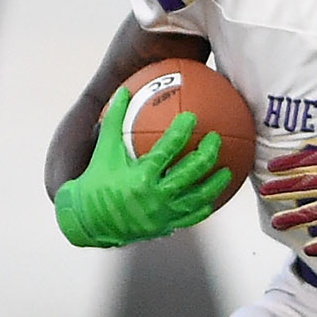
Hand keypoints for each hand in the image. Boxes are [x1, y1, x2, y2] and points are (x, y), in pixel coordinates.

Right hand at [54, 87, 230, 247]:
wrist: (90, 221)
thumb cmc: (95, 182)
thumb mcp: (103, 151)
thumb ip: (114, 121)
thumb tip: (124, 90)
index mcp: (139, 176)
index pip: (166, 150)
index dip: (181, 133)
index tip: (192, 117)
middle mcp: (154, 196)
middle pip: (190, 173)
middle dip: (207, 154)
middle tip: (216, 139)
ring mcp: (163, 213)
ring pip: (198, 197)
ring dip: (215, 183)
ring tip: (227, 170)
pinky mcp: (167, 226)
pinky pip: (192, 216)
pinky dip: (206, 205)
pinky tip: (215, 196)